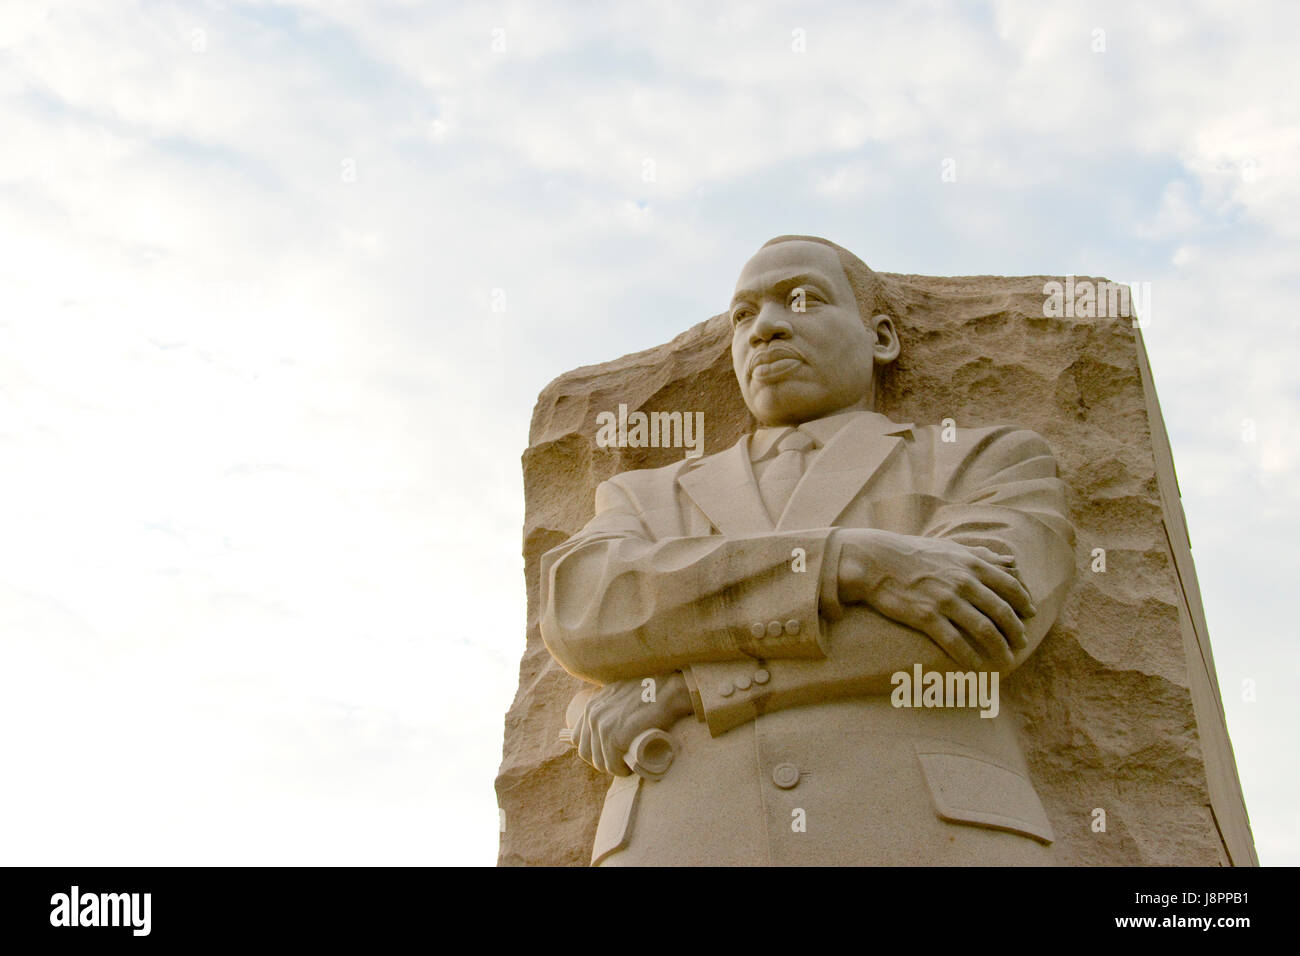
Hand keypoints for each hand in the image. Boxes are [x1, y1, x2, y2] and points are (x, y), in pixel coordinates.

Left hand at [569, 672, 692, 775]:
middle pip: (586, 753)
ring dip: (614, 767)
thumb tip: (611, 722)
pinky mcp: (615, 737)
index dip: (593, 749)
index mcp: (591, 706)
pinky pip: (612, 765)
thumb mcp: (621, 694)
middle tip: (621, 762)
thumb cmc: (651, 692)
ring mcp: (603, 726)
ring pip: (599, 761)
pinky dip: (621, 771)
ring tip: (628, 765)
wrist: (668, 690)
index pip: (578, 738)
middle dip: (603, 760)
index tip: (609, 753)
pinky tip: (631, 768)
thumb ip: (610, 706)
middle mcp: (592, 715)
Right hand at [836, 529, 1036, 669]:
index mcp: (971, 564)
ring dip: (1000, 650)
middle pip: (1002, 612)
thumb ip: (982, 555)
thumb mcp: (950, 548)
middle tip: (1021, 644)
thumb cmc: (913, 553)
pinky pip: (955, 642)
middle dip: (1016, 632)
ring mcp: (945, 600)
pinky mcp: (926, 617)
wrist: (875, 561)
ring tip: (1006, 661)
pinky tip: (977, 668)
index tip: (1030, 616)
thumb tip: (1011, 562)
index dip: (1024, 604)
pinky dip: (970, 658)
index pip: (1010, 587)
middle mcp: (963, 582)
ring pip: (984, 630)